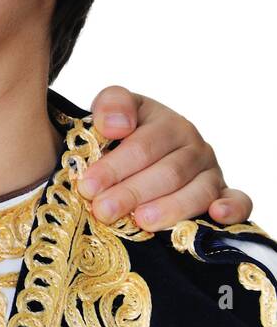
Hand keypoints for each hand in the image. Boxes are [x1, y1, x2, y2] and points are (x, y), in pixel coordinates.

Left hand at [77, 85, 252, 231]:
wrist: (140, 148)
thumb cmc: (120, 133)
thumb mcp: (111, 110)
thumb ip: (111, 106)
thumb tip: (116, 125)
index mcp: (163, 122)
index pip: (142, 146)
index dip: (115, 167)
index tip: (88, 186)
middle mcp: (190, 144)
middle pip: (167, 172)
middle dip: (132, 192)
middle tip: (104, 211)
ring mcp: (209, 169)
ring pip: (198, 190)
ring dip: (170, 208)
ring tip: (142, 221)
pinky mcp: (223, 191)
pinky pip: (238, 200)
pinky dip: (231, 208)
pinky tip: (216, 215)